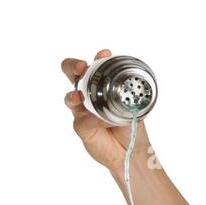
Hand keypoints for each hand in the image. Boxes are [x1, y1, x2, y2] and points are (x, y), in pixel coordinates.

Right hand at [61, 47, 153, 173]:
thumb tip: (128, 89)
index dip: (98, 58)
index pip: (96, 66)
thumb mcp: (135, 107)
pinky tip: (101, 121)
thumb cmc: (131, 125)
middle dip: (73, 66)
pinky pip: (82, 120)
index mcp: (102, 85)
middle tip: (81, 67)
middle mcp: (88, 95)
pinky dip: (92, 119)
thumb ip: (131, 96)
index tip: (104, 54)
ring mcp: (82, 110)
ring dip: (73, 95)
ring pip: (70, 97)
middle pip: (72, 74)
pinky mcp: (81, 127)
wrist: (131, 150)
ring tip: (78, 97)